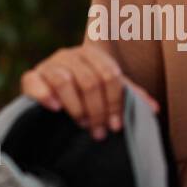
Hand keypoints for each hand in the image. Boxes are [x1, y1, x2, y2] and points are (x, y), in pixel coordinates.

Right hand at [20, 45, 159, 138]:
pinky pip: (34, 82)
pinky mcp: (31, 76)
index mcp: (93, 54)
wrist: (52, 90)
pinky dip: (44, 95)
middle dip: (96, 110)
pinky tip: (55, 109)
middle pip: (88, 81)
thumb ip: (129, 97)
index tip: (116, 126)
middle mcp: (70, 54)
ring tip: (81, 124)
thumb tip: (154, 109)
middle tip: (98, 132)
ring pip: (64, 81)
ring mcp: (49, 64)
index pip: (109, 75)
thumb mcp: (109, 91)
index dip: (115, 102)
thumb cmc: (86, 93)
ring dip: (75, 107)